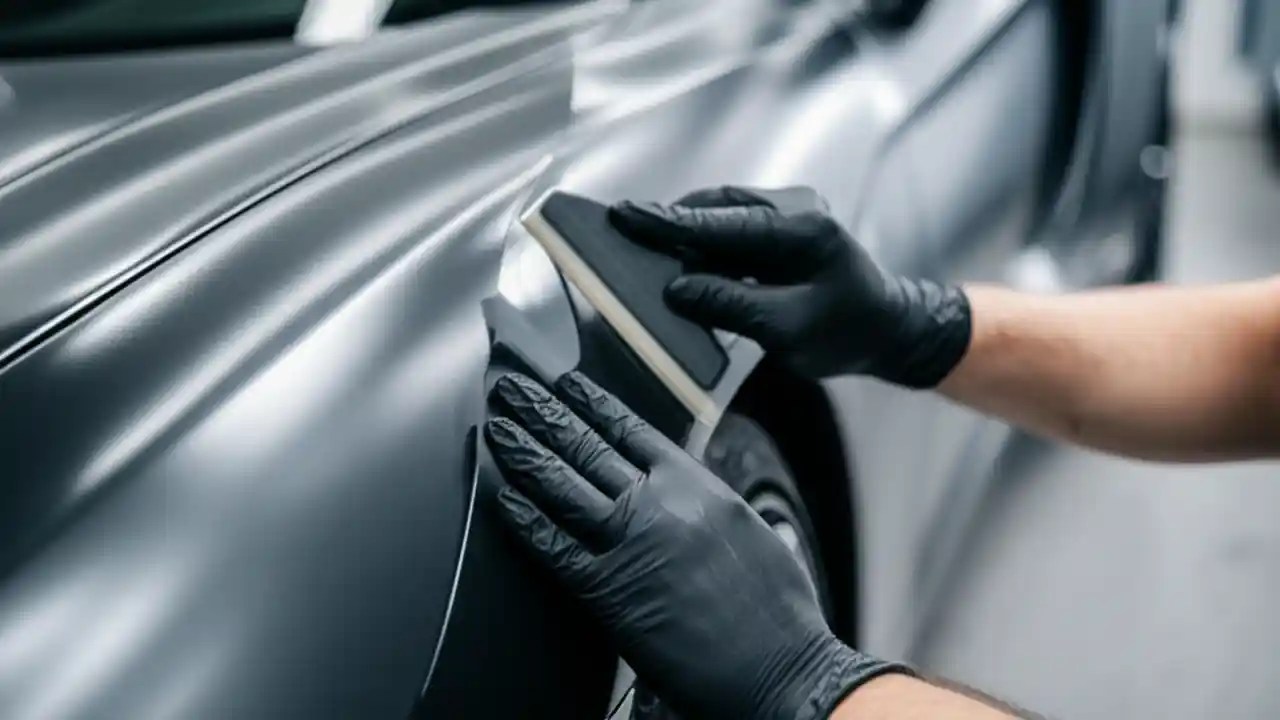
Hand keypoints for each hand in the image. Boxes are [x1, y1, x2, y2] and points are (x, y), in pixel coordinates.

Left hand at [485, 371, 909, 719]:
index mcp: (700, 485)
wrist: (784, 670)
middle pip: (587, 446)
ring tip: (498, 430)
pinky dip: (525, 520)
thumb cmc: (779, 612)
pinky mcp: (609, 593)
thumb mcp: (752, 530)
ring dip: (524, 454)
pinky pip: (554, 547)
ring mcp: (631, 546)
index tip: (565, 383)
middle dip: (544, 414)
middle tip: (513, 390)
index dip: (591, 402)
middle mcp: (661, 505)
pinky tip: (505, 498)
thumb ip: (709, 503)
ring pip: (562, 486)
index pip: (632, 428)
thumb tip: (686, 490)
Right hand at [608, 186, 971, 387]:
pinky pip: (732, 228)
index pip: (722, 224)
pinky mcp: (783, 226)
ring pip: (721, 215)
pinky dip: (703, 243)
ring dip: (684, 233)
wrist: (891, 330)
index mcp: (803, 229)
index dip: (668, 223)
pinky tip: (680, 259)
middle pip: (716, 208)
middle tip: (618, 229)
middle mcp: (796, 208)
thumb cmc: (847, 335)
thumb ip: (732, 306)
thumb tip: (677, 290)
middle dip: (668, 222)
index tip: (622, 215)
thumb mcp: (789, 331)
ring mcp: (791, 212)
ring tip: (641, 245)